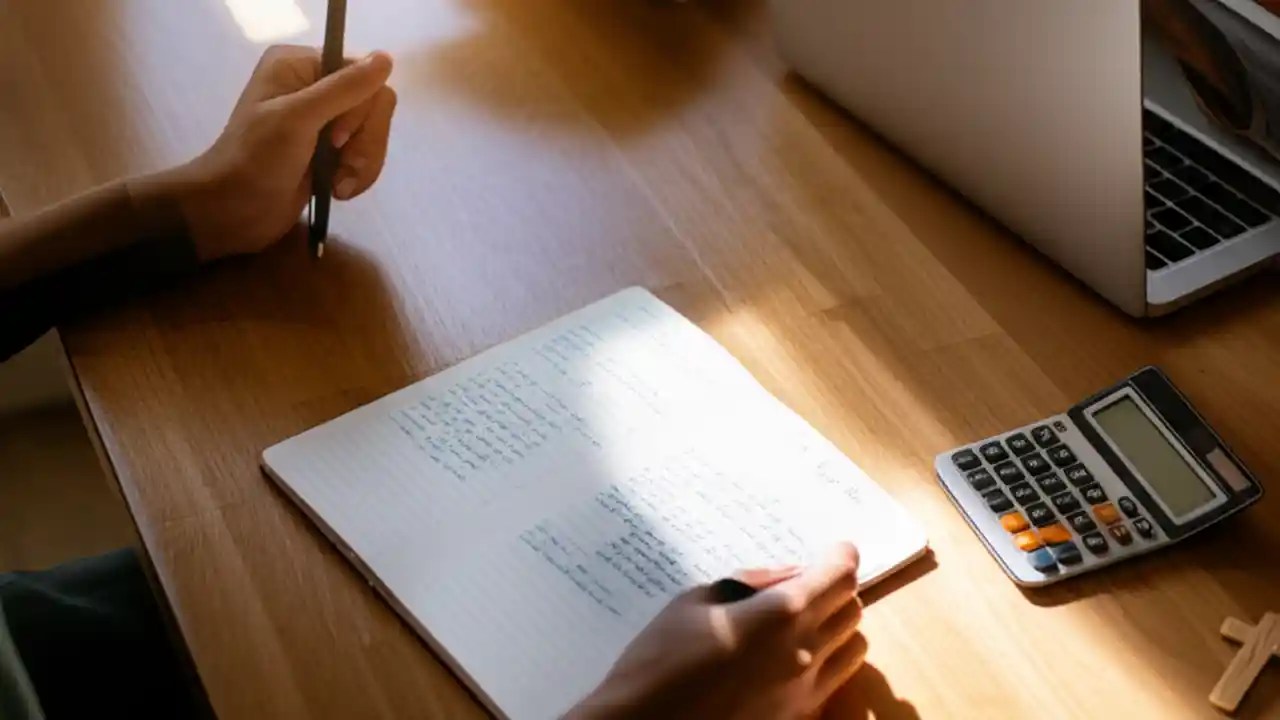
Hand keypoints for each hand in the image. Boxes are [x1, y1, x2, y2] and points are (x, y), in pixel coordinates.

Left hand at [158, 45, 397, 261]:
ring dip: (364, 162)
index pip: (361, 72)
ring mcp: (324, 121)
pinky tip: (339, 190)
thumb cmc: (257, 158)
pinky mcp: (330, 152)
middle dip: (364, 140)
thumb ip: (344, 88)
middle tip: (340, 161)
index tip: (335, 136)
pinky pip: (367, 154)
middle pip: (374, 104)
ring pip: (374, 132)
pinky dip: (359, 175)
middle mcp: (314, 87)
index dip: (359, 108)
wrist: (234, 211)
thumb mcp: (299, 119)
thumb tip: (387, 57)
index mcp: (299, 66)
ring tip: (339, 184)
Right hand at [569, 543, 865, 719]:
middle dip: (837, 589)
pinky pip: (835, 680)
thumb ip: (750, 583)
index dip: (842, 556)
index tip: (836, 550)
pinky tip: (795, 658)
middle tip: (811, 584)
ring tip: (807, 622)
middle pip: (853, 608)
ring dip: (838, 626)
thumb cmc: (660, 658)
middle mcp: (804, 650)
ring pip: (854, 647)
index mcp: (780, 613)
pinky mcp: (799, 715)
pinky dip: (829, 661)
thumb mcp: (695, 601)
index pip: (840, 575)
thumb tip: (791, 575)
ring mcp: (806, 689)